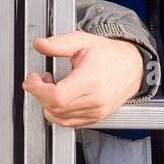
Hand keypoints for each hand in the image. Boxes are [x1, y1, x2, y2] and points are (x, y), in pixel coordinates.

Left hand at [22, 32, 145, 126]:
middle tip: (40, 79)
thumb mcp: (83, 41)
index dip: (38, 89)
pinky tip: (60, 96)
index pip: (56, 96)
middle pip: (54, 108)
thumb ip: (58, 43)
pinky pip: (68, 122)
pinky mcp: (95, 118)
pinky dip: (57, 112)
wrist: (132, 67)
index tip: (31, 79)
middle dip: (39, 94)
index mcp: (91, 80)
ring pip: (59, 118)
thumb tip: (39, 44)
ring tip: (51, 86)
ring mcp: (96, 112)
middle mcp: (95, 100)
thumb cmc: (110, 55)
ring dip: (47, 103)